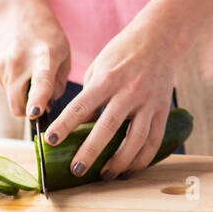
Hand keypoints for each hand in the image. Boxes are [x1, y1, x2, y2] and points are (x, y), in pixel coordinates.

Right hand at [0, 0, 71, 120]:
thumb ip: (58, 85)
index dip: (37, 100)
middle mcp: (20, 62)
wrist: (18, 13)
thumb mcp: (64, 56)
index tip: (34, 112)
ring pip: (13, 98)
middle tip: (39, 101)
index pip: (40, 82)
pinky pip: (7, 89)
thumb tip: (45, 109)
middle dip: (28, 110)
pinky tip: (20, 66)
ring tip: (30, 70)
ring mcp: (3, 66)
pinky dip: (15, 84)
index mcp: (44, 57)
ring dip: (22, 93)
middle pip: (18, 103)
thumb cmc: (48, 37)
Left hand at [43, 17, 176, 179]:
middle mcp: (129, 91)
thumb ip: (90, 97)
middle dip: (91, 152)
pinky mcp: (163, 108)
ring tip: (106, 175)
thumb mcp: (99, 67)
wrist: (161, 37)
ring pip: (135, 139)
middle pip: (108, 127)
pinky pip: (154, 139)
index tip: (50, 142)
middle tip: (77, 169)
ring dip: (120, 161)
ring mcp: (149, 101)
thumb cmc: (123, 51)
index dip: (64, 126)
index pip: (81, 106)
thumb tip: (82, 128)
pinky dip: (143, 157)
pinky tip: (132, 168)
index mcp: (107, 78)